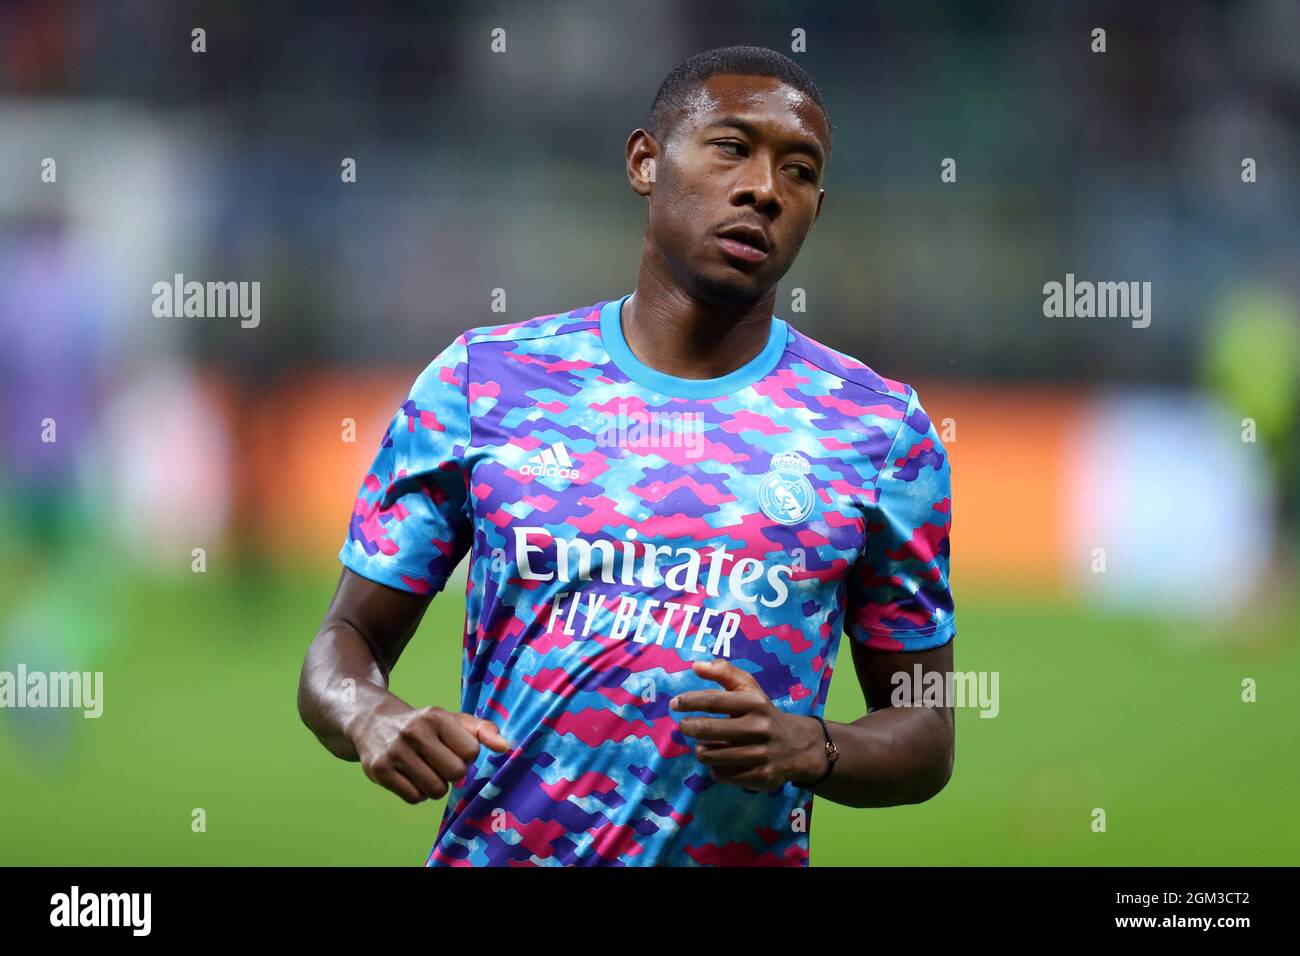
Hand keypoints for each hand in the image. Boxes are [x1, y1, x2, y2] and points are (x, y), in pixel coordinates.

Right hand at [349, 697, 510, 804]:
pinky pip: (414, 798)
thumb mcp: (452, 720)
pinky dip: (417, 793)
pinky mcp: (380, 771)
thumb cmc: (423, 726)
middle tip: (439, 763)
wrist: (373, 722)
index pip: (471, 752)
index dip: (466, 755)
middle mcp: (414, 732)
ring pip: (435, 789)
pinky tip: (410, 777)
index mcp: (436, 716)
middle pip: (455, 773)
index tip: (453, 749)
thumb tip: (506, 747)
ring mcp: (395, 752)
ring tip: (425, 770)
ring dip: (435, 786)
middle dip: (452, 774)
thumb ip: (482, 731)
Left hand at [670, 659, 827, 790]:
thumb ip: (724, 673)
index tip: (674, 704)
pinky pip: (722, 775)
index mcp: (755, 703)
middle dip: (689, 728)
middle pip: (708, 730)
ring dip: (702, 750)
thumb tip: (696, 666)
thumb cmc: (763, 713)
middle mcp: (759, 728)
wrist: (797, 746)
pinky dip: (716, 768)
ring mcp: (760, 755)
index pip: (715, 700)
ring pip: (711, 755)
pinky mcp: (760, 777)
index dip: (690, 701)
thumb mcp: (750, 689)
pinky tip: (722, 761)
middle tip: (685, 726)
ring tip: (706, 745)